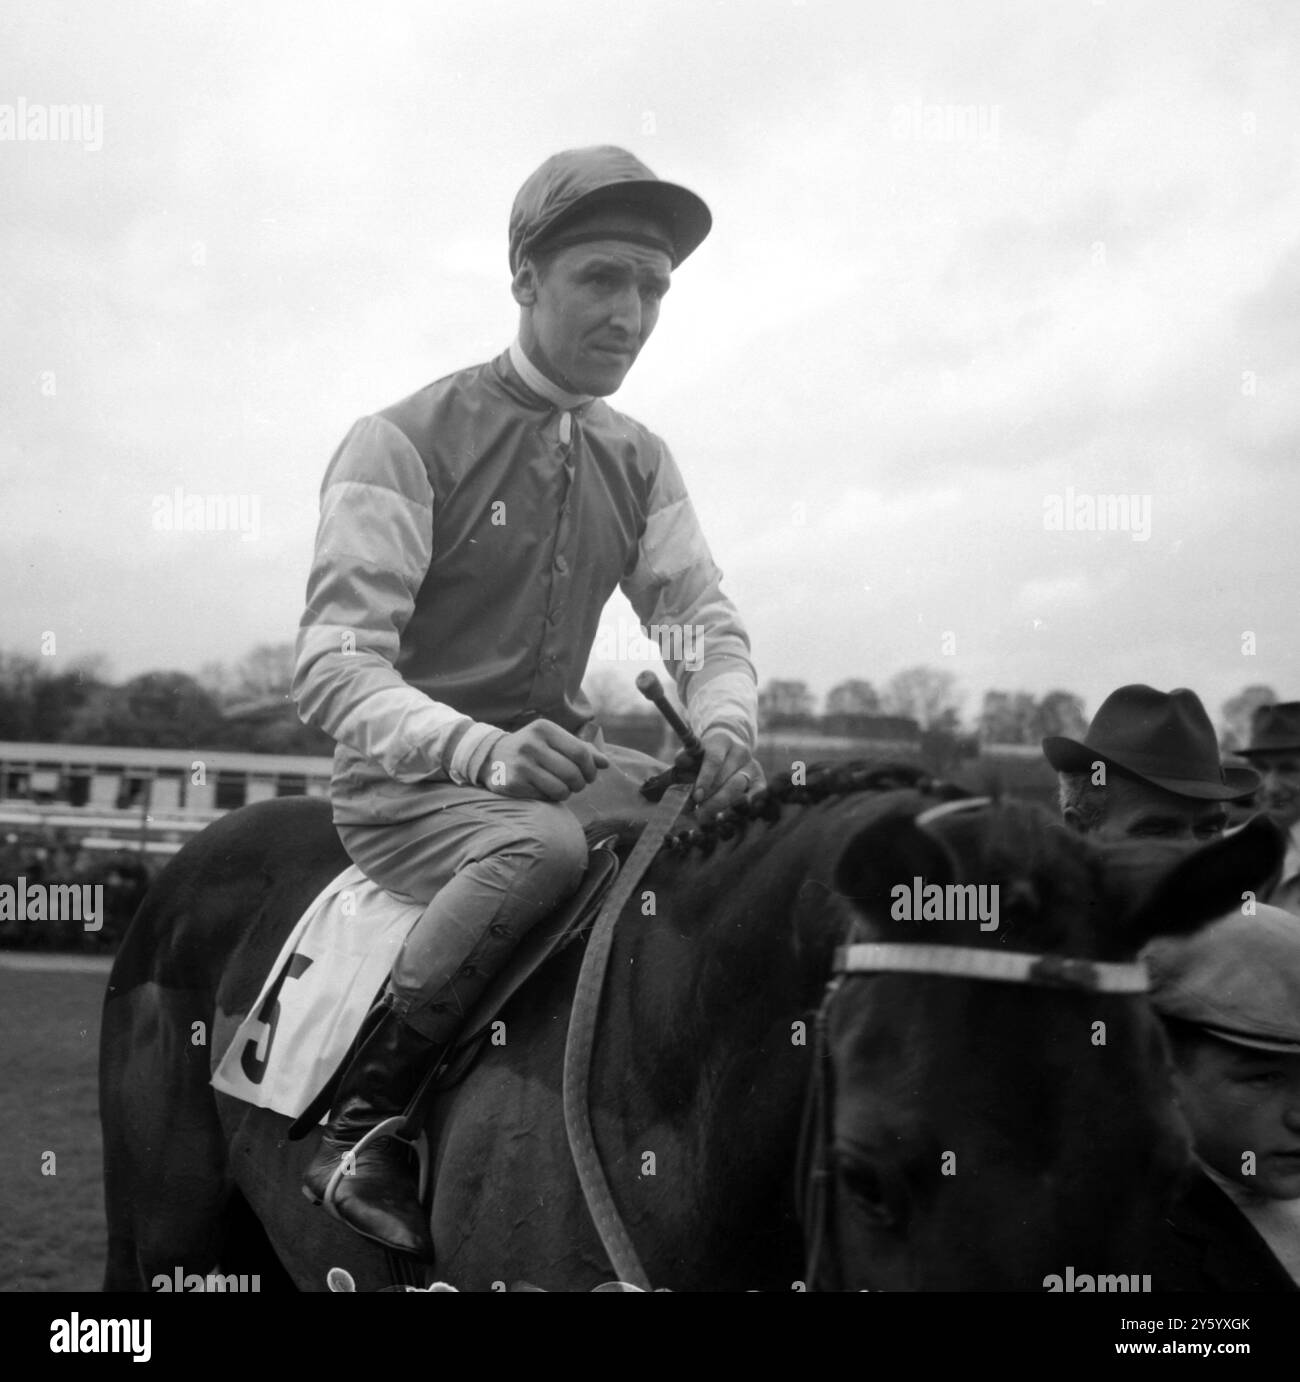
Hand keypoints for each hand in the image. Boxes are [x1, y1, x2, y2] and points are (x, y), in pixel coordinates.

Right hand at [477, 720, 608, 800]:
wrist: (491, 757)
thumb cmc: (532, 750)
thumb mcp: (553, 741)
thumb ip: (581, 750)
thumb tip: (605, 764)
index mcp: (544, 728)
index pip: (580, 753)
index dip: (591, 768)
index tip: (590, 775)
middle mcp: (531, 744)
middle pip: (573, 773)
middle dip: (580, 783)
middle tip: (576, 785)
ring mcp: (521, 764)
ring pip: (562, 788)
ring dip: (567, 793)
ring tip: (561, 788)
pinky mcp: (513, 782)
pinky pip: (546, 797)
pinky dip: (550, 798)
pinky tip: (543, 790)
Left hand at [689, 728, 762, 822]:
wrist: (727, 751)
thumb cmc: (704, 756)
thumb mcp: (692, 753)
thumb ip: (685, 757)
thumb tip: (682, 761)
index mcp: (722, 741)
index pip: (714, 760)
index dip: (705, 779)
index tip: (697, 797)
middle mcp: (740, 752)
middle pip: (727, 778)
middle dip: (711, 798)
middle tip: (698, 813)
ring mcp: (752, 766)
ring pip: (739, 788)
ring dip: (722, 805)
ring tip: (708, 816)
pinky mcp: (760, 780)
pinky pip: (755, 796)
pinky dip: (742, 807)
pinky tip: (728, 816)